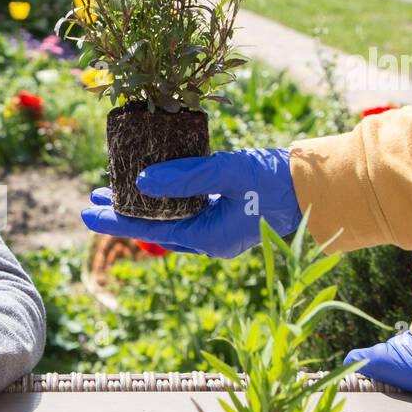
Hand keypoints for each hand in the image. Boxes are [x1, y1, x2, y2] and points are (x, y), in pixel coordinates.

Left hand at [81, 148, 300, 258]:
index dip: (116, 219)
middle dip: (124, 212)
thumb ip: (186, 175)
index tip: (86, 210)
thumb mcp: (229, 171)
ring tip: (115, 189)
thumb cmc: (280, 181)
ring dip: (143, 205)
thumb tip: (141, 180)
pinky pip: (189, 212)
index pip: (150, 229)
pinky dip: (167, 202)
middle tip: (93, 198)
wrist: (325, 189)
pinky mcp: (230, 216)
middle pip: (156, 227)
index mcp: (209, 237)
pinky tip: (156, 186)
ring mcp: (221, 230)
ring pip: (171, 220)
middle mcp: (211, 240)